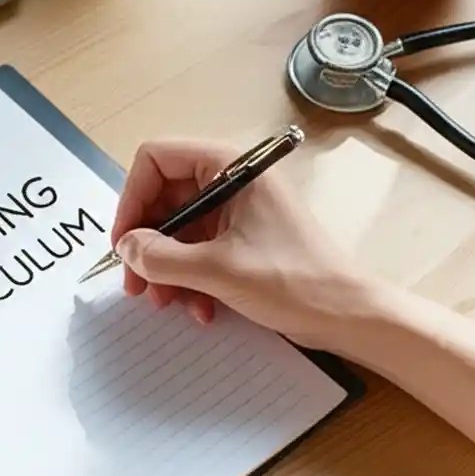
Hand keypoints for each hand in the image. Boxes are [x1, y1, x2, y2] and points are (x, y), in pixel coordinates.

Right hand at [111, 139, 379, 350]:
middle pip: (163, 198)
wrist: (350, 316)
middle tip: (136, 285)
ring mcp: (237, 211)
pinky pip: (198, 251)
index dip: (132, 198)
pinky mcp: (242, 240)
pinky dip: (190, 279)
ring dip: (166, 269)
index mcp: (230, 167)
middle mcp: (231, 181)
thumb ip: (162, 257)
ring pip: (178, 231)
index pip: (157, 159)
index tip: (124, 242)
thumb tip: (126, 249)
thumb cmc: (295, 281)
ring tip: (167, 304)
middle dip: (147, 244)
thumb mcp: (218, 270)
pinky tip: (201, 310)